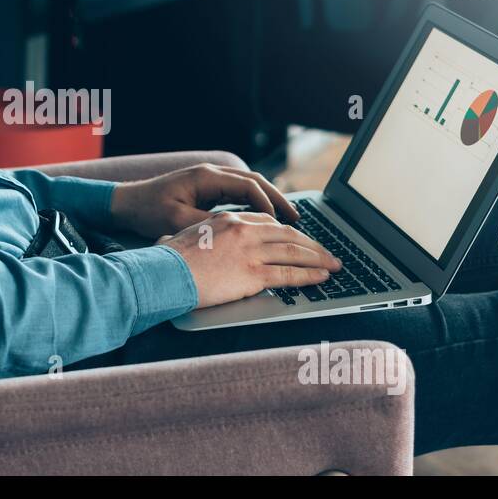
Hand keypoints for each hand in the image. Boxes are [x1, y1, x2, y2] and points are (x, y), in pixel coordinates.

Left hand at [109, 162, 299, 240]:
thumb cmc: (147, 211)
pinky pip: (238, 194)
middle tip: (297, 219)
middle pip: (255, 182)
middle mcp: (211, 174)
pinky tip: (265, 220)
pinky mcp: (207, 190)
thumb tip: (236, 235)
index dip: (268, 205)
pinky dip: (254, 205)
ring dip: (269, 202)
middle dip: (278, 200)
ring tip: (289, 220)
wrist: (126, 203)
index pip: (248, 186)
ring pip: (249, 187)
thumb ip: (207, 226)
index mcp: (206, 178)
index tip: (281, 223)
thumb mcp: (177, 221)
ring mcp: (210, 180)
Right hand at [158, 211, 341, 308]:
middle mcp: (244, 231)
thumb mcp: (180, 238)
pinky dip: (309, 275)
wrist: (164, 273)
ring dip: (318, 258)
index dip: (287, 232)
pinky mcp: (253, 274)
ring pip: (294, 252)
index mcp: (229, 221)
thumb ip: (190, 238)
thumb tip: (171, 241)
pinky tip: (321, 277)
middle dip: (311, 244)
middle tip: (326, 252)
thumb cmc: (166, 259)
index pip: (267, 223)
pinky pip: (289, 274)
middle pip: (287, 234)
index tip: (298, 239)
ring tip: (333, 265)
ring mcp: (251, 252)